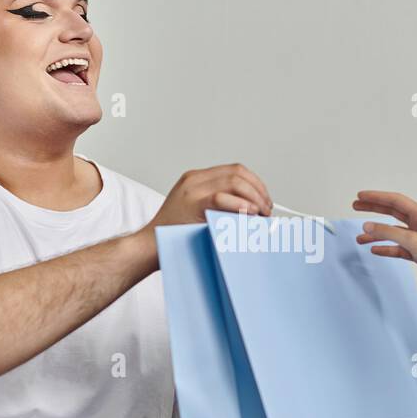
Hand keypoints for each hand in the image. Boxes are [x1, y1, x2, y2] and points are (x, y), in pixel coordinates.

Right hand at [151, 163, 272, 228]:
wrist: (149, 246)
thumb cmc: (173, 235)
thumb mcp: (196, 212)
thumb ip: (219, 204)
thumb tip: (251, 209)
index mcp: (196, 179)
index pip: (234, 170)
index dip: (255, 184)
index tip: (264, 200)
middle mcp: (194, 180)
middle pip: (237, 173)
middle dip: (259, 191)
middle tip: (266, 209)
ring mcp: (192, 190)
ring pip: (234, 182)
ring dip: (254, 198)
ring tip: (260, 214)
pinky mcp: (193, 203)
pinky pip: (223, 197)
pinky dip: (241, 205)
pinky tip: (249, 213)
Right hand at [352, 191, 416, 303]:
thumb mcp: (413, 242)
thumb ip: (388, 233)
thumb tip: (368, 226)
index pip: (395, 201)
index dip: (377, 197)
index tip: (361, 196)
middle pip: (392, 212)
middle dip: (374, 209)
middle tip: (357, 206)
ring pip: (393, 231)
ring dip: (376, 233)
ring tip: (361, 236)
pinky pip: (397, 247)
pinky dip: (385, 248)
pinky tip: (375, 250)